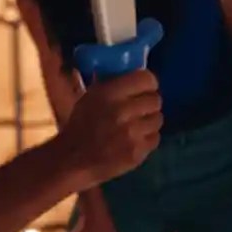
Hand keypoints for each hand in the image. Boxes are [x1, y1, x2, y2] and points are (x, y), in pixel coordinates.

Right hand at [57, 69, 162, 183]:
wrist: (73, 159)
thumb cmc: (80, 125)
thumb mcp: (90, 97)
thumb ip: (111, 84)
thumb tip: (129, 71)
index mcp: (109, 93)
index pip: (146, 79)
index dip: (148, 83)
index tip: (144, 87)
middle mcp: (123, 111)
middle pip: (155, 100)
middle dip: (149, 102)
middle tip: (141, 107)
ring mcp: (132, 134)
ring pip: (157, 119)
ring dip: (149, 120)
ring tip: (137, 124)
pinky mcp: (138, 153)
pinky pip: (155, 138)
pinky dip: (147, 137)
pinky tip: (135, 139)